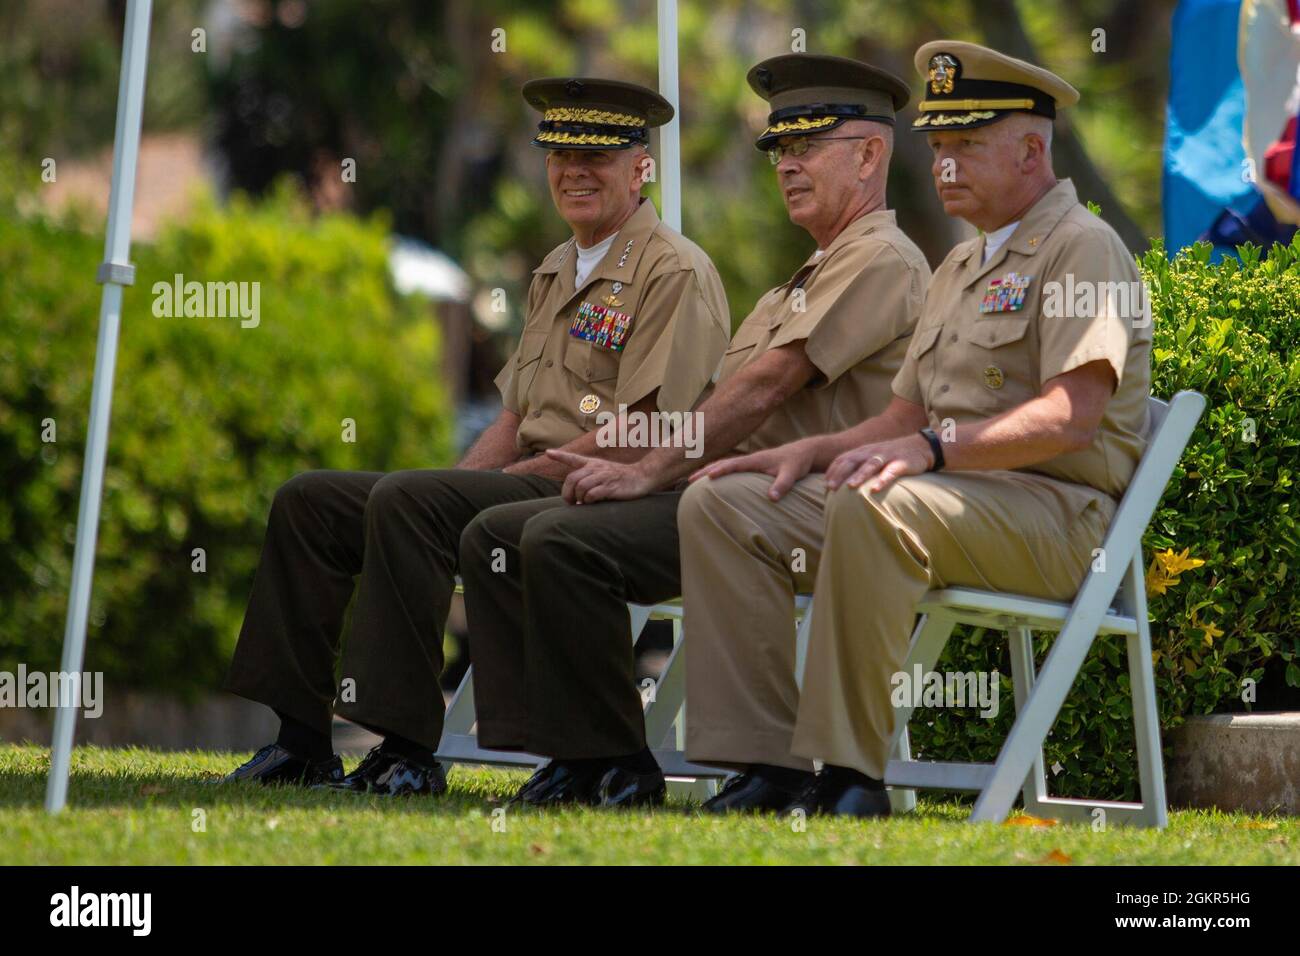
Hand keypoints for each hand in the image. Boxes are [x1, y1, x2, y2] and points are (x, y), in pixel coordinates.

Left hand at [544, 449, 656, 503]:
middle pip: (572, 479)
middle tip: (571, 503)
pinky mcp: (611, 487)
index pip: (573, 458)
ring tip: (584, 504)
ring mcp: (603, 477)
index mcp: (593, 464)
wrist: (642, 477)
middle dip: (567, 493)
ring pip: (581, 487)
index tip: (548, 453)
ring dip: (579, 498)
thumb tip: (576, 499)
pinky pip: (593, 494)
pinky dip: (589, 501)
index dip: (560, 456)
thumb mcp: (604, 472)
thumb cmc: (621, 478)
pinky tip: (593, 503)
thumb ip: (590, 480)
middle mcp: (596, 468)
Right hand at [687, 439, 816, 500]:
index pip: (734, 464)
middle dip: (705, 471)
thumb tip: (772, 498)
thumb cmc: (797, 462)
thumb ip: (783, 484)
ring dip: (708, 471)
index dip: (720, 470)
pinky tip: (711, 479)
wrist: (803, 452)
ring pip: (723, 465)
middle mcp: (750, 459)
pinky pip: (729, 468)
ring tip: (692, 480)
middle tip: (688, 480)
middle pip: (722, 463)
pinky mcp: (751, 466)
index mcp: (756, 460)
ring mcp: (749, 462)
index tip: (707, 477)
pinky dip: (717, 471)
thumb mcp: (793, 473)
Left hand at [826, 434, 932, 492]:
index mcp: (863, 451)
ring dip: (859, 476)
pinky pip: (891, 471)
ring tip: (850, 486)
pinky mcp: (901, 463)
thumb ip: (857, 466)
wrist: (921, 446)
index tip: (824, 485)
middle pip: (852, 461)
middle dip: (840, 474)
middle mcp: (872, 452)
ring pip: (870, 465)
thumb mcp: (872, 457)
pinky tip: (876, 489)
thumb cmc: (891, 456)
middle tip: (830, 488)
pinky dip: (883, 480)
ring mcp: (887, 456)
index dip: (833, 471)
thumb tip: (839, 482)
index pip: (843, 459)